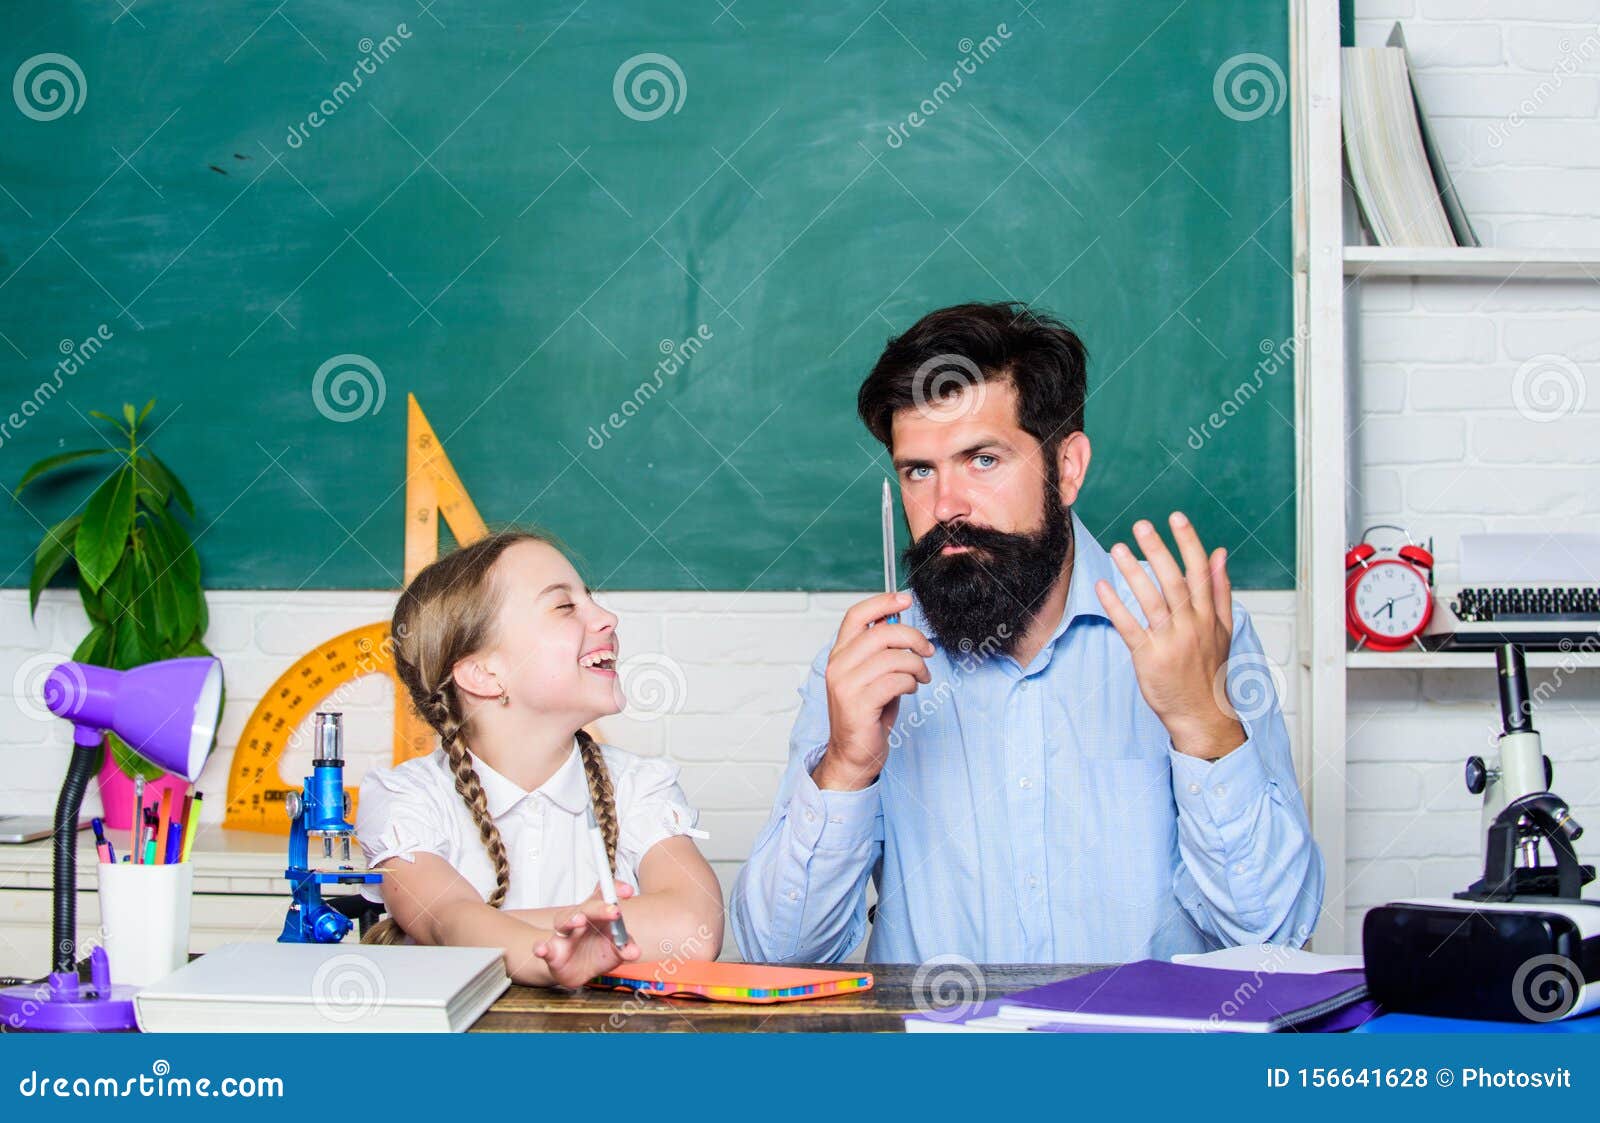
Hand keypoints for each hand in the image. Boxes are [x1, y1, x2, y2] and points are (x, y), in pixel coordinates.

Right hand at [533, 885, 639, 987]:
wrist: (575, 970)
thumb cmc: (598, 953)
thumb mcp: (615, 951)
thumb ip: (625, 948)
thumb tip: (634, 951)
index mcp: (598, 915)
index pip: (604, 896)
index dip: (615, 890)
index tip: (628, 891)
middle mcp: (580, 919)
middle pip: (588, 908)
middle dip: (601, 907)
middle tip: (615, 911)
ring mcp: (564, 935)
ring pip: (564, 921)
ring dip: (572, 919)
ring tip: (580, 920)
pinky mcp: (552, 952)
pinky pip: (544, 947)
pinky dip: (541, 947)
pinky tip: (542, 949)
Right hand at [812, 592, 932, 790]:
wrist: (853, 753)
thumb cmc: (867, 713)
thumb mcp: (872, 674)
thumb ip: (880, 650)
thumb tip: (897, 622)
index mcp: (839, 654)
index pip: (856, 615)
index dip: (882, 602)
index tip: (905, 600)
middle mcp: (838, 666)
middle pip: (882, 633)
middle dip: (913, 638)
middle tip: (927, 650)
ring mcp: (846, 685)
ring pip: (893, 658)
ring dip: (917, 666)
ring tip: (921, 677)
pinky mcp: (858, 704)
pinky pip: (896, 681)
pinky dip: (911, 683)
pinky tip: (911, 690)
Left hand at [1094, 512, 1244, 759]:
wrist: (1202, 713)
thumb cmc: (1209, 669)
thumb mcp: (1223, 628)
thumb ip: (1221, 589)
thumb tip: (1221, 553)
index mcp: (1209, 615)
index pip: (1200, 571)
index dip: (1188, 542)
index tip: (1176, 517)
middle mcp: (1192, 626)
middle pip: (1175, 581)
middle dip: (1159, 551)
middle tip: (1142, 525)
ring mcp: (1171, 642)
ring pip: (1152, 601)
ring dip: (1134, 573)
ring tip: (1118, 549)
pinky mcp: (1149, 658)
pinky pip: (1130, 628)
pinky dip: (1116, 607)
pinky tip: (1103, 586)